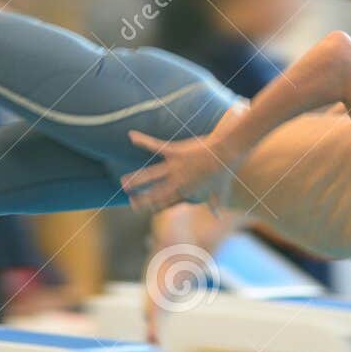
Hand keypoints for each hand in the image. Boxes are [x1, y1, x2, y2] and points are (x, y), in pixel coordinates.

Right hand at [121, 129, 240, 213]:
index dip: (152, 206)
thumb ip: (216, 204)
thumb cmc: (225, 171)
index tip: (142, 208)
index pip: (165, 203)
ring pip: (149, 175)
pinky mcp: (174, 151)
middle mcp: (177, 182)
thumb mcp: (221, 191)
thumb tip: (218, 215)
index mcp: (186, 192)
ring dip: (135, 179)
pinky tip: (131, 135)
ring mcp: (174, 167)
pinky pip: (155, 146)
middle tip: (129, 199)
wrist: (227, 151)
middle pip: (154, 193)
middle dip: (140, 198)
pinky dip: (142, 141)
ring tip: (123, 182)